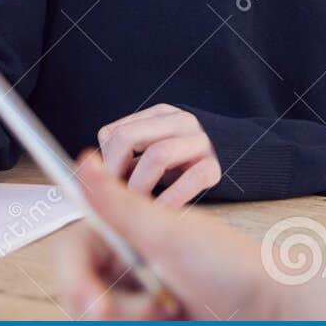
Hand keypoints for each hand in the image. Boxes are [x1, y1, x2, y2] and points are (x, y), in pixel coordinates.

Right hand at [56, 153, 325, 319]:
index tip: (88, 300)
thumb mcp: (170, 232)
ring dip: (136, 321)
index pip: (74, 255)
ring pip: (105, 323)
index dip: (74, 278)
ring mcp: (140, 299)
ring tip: (173, 312)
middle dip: (110, 307)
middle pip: (83, 295)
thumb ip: (119, 203)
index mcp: (126, 234)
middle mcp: (127, 266)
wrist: (272, 309)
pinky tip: (174, 324)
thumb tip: (84, 162)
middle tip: (141, 311)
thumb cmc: (231, 267)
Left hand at [97, 103, 220, 205]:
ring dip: (139, 187)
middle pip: (129, 138)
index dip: (103, 164)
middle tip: (112, 199)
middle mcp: (179, 122)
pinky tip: (161, 212)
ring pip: (158, 154)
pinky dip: (171, 198)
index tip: (99, 188)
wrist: (235, 158)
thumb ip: (128, 155)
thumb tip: (90, 177)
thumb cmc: (183, 161)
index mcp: (159, 114)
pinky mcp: (216, 166)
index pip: (115, 133)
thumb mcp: (154, 148)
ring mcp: (200, 142)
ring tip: (134, 206)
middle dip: (114, 173)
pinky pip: (191, 179)